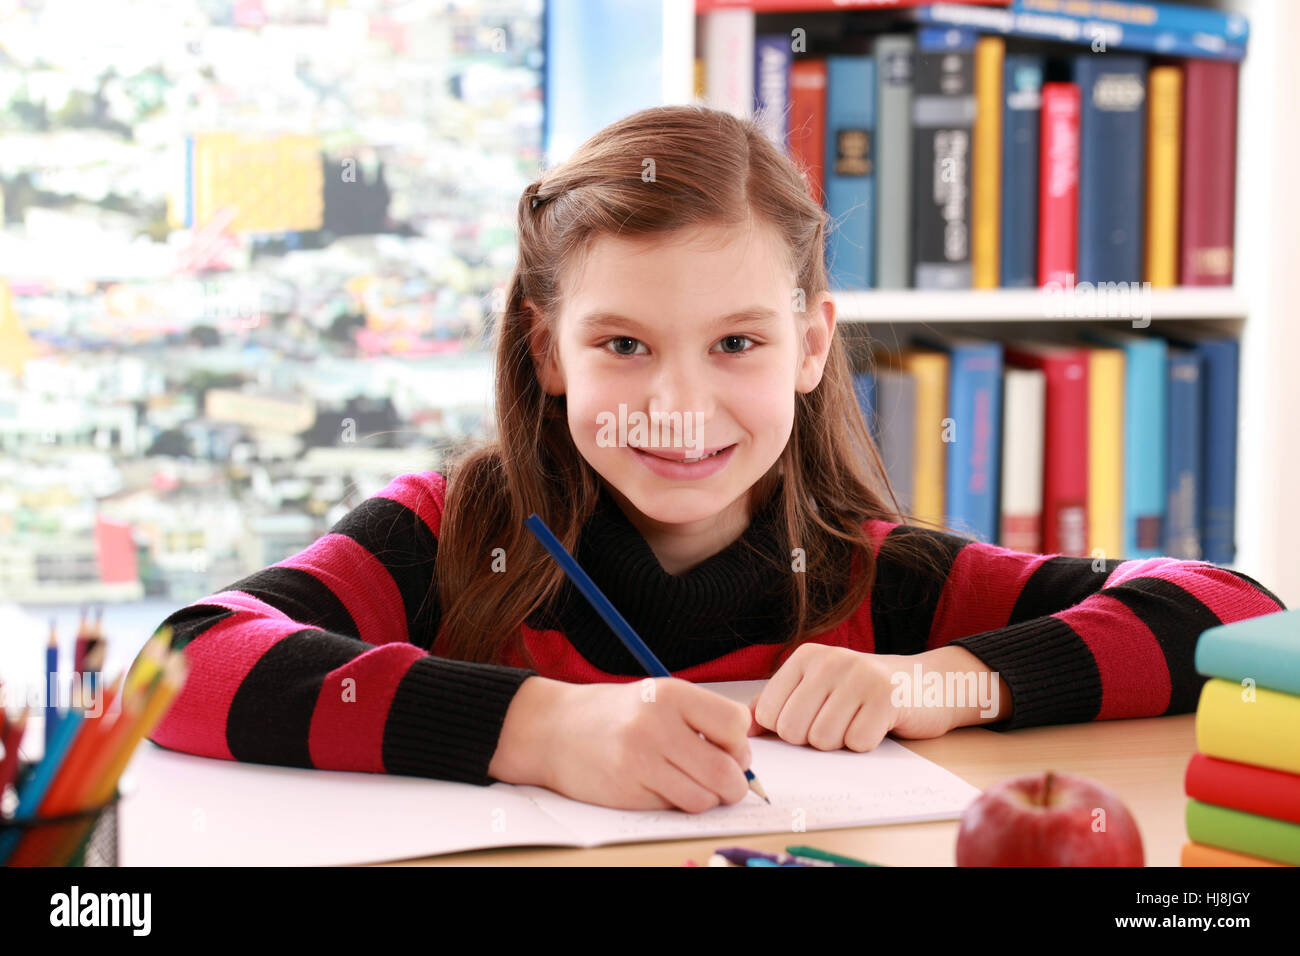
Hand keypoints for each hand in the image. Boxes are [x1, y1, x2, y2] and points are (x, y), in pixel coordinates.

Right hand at [531, 677, 754, 812]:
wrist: (554, 729)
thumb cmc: (616, 714)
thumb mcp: (658, 698)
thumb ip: (701, 720)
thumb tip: (745, 761)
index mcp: (670, 693)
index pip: (735, 725)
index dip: (739, 743)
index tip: (728, 748)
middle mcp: (656, 724)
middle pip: (726, 770)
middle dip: (735, 784)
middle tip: (726, 781)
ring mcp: (640, 760)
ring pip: (704, 797)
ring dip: (707, 798)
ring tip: (691, 783)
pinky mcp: (627, 791)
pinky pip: (675, 808)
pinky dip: (677, 803)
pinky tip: (660, 786)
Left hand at [746, 644, 953, 749]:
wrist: (926, 683)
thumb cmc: (862, 693)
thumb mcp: (817, 689)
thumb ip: (778, 704)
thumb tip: (743, 728)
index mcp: (805, 657)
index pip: (769, 713)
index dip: (787, 730)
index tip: (811, 718)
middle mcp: (829, 660)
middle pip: (793, 730)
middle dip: (813, 739)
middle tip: (838, 721)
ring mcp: (859, 676)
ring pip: (823, 740)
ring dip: (841, 743)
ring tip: (857, 720)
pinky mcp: (887, 697)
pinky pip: (857, 742)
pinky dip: (866, 744)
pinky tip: (877, 724)